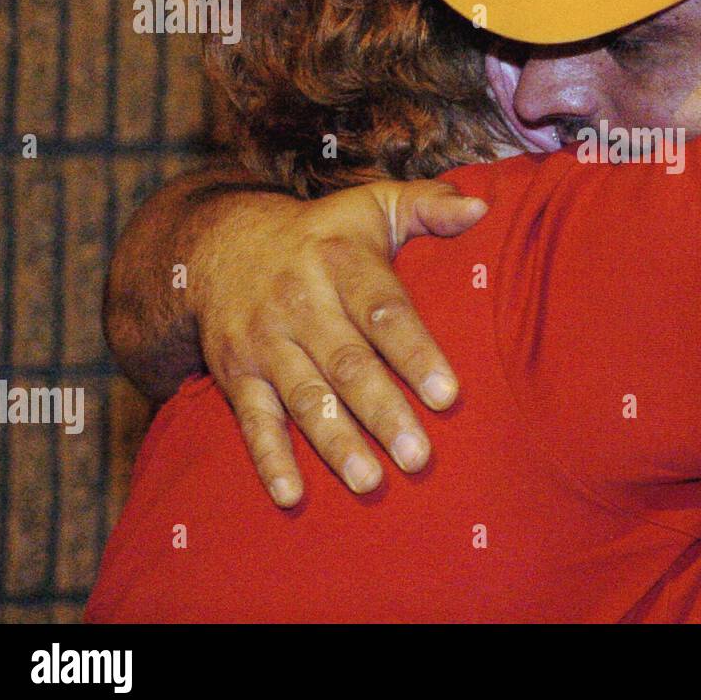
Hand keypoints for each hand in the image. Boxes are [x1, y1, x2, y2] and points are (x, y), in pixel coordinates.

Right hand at [190, 178, 487, 506]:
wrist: (218, 243)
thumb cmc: (322, 231)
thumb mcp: (373, 204)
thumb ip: (429, 204)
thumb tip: (482, 208)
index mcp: (340, 263)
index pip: (383, 311)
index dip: (415, 354)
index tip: (448, 394)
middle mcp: (301, 304)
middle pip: (347, 365)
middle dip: (382, 413)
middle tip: (419, 456)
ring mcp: (266, 342)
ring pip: (304, 399)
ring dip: (336, 443)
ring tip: (370, 481)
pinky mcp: (236, 373)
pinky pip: (252, 421)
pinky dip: (270, 459)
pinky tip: (293, 495)